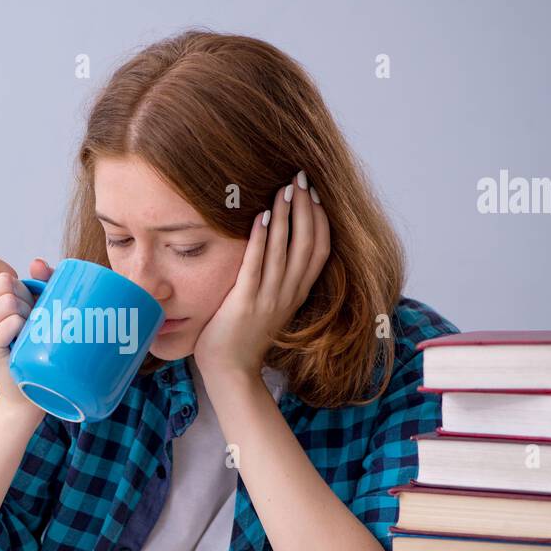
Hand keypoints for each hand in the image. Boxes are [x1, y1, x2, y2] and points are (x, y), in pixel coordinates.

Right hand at [0, 253, 53, 404]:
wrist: (30, 392)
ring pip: (9, 300)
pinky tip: (24, 344)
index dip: (11, 274)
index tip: (19, 297)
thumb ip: (39, 280)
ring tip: (27, 334)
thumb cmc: (34, 344)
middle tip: (28, 322)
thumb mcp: (35, 306)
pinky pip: (12, 321)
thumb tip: (37, 264)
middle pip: (4, 281)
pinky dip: (25, 328)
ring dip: (29, 314)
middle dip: (26, 297)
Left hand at [193, 171, 329, 380]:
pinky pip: (257, 266)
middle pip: (307, 244)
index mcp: (296, 293)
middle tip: (301, 177)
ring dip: (287, 215)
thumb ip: (275, 280)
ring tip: (285, 187)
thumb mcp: (268, 305)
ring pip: (286, 250)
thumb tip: (273, 249)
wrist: (231, 372)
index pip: (320, 250)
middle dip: (305, 208)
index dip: (320, 220)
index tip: (315, 194)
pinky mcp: (246, 303)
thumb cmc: (242, 336)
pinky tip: (262, 216)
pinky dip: (261, 240)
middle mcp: (288, 294)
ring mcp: (269, 299)